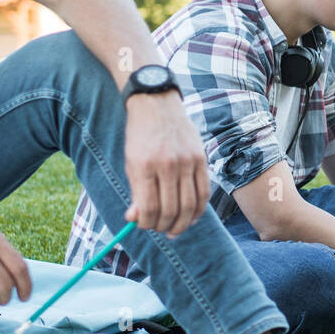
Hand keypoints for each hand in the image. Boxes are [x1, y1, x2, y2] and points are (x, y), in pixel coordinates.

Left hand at [123, 90, 210, 235]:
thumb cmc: (140, 136)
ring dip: (182, 224)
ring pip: (189, 206)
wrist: (156, 104)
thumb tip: (135, 219)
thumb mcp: (130, 162)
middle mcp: (168, 165)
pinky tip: (192, 217)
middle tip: (159, 229)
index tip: (143, 226)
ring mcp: (187, 162)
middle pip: (170, 210)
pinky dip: (199, 210)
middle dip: (163, 226)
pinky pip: (204, 193)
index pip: (148, 208)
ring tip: (174, 229)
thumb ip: (135, 191)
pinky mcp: (201, 159)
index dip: (146, 223)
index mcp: (144, 166)